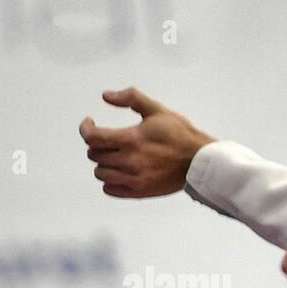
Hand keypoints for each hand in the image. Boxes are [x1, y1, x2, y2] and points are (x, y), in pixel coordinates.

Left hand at [79, 88, 214, 197]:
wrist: (200, 162)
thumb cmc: (180, 135)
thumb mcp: (157, 110)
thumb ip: (131, 98)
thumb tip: (106, 95)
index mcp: (131, 140)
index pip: (92, 138)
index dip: (86, 128)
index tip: (91, 123)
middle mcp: (130, 161)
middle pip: (94, 155)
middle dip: (97, 145)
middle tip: (107, 140)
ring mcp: (134, 179)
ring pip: (100, 173)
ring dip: (103, 164)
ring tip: (113, 157)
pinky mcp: (140, 192)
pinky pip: (110, 190)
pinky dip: (109, 181)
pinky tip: (118, 173)